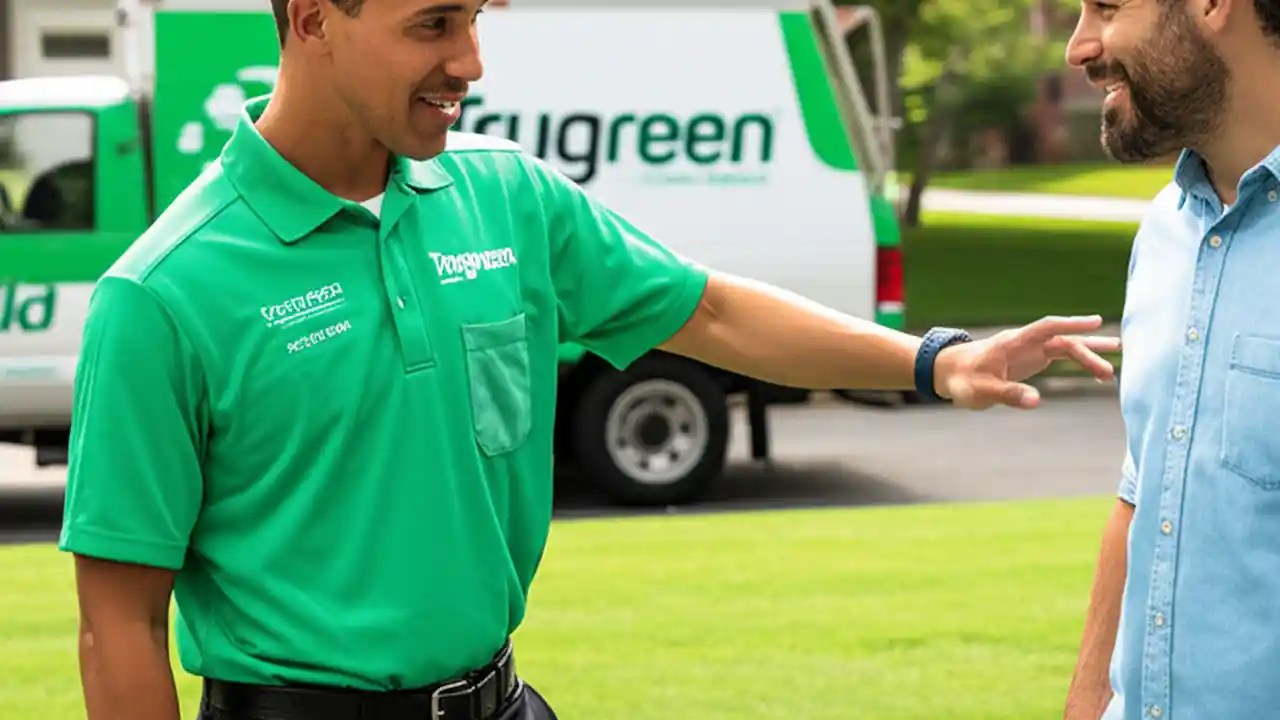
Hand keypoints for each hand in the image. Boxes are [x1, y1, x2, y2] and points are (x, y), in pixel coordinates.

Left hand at [934, 315, 1120, 409]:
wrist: (949, 372)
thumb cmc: (962, 379)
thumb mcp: (982, 391)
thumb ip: (1008, 394)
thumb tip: (1036, 401)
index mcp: (1013, 343)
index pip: (1046, 328)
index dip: (1070, 324)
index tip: (1095, 323)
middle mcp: (1025, 342)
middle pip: (1061, 341)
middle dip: (1086, 351)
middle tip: (1109, 371)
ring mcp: (1030, 349)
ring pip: (1065, 346)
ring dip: (1089, 352)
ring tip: (1118, 354)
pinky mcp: (1031, 359)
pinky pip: (1061, 355)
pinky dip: (1079, 359)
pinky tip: (1097, 368)